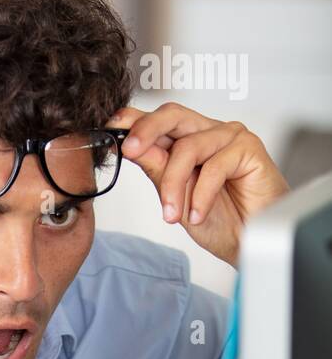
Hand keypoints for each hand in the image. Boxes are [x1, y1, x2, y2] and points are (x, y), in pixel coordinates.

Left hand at [109, 103, 288, 266]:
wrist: (247, 243)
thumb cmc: (218, 220)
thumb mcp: (175, 197)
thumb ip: (157, 168)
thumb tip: (130, 146)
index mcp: (188, 140)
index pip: (158, 122)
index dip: (133, 120)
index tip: (109, 125)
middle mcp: (209, 132)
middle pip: (172, 115)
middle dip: (145, 131)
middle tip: (129, 150)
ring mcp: (230, 137)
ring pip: (188, 148)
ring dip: (174, 186)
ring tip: (172, 215)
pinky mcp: (249, 148)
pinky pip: (215, 166)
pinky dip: (202, 195)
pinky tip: (198, 214)